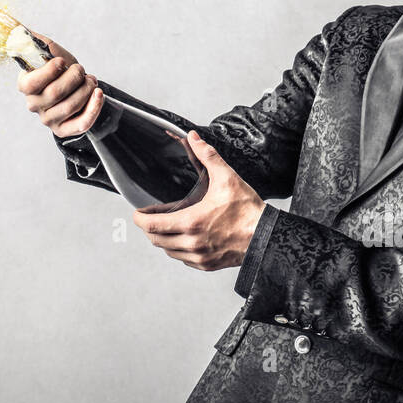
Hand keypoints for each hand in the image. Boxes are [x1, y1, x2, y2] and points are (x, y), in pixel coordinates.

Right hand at [16, 31, 104, 137]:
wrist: (78, 87)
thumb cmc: (62, 69)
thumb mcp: (51, 52)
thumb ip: (37, 41)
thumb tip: (21, 30)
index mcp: (25, 85)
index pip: (30, 84)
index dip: (48, 72)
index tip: (61, 62)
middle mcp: (34, 104)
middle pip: (55, 93)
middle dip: (74, 77)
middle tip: (81, 70)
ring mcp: (48, 119)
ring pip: (70, 106)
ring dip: (86, 89)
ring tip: (90, 80)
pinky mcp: (63, 130)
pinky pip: (81, 124)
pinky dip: (93, 108)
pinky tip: (98, 94)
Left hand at [133, 130, 266, 270]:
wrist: (266, 236)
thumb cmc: (247, 210)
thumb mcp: (226, 178)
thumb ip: (208, 156)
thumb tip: (194, 138)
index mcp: (191, 222)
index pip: (152, 226)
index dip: (139, 219)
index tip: (137, 213)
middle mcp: (192, 243)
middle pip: (156, 240)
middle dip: (149, 229)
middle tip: (148, 218)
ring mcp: (199, 257)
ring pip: (168, 251)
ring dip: (163, 239)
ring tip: (165, 227)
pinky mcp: (207, 265)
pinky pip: (183, 259)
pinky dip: (178, 249)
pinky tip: (184, 238)